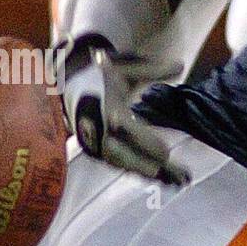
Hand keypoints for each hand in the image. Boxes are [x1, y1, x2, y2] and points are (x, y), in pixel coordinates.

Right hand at [57, 35, 188, 185]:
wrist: (65, 85)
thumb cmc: (99, 76)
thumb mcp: (124, 70)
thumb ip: (152, 69)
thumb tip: (180, 64)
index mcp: (107, 110)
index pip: (129, 133)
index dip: (148, 145)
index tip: (167, 155)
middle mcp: (100, 131)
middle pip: (126, 157)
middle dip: (151, 168)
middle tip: (178, 179)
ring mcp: (95, 143)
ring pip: (123, 164)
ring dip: (148, 173)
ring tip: (174, 181)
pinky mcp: (94, 150)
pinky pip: (118, 164)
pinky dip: (138, 171)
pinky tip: (158, 176)